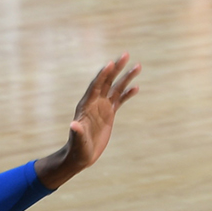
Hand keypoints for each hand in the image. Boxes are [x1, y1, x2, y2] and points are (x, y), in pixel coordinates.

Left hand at [36, 54, 140, 189]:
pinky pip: (120, 100)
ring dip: (126, 77)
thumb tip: (74, 125)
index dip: (102, 75)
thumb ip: (77, 133)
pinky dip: (128, 93)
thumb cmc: (77, 150)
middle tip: (126, 54)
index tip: (110, 63)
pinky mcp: (109, 114)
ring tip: (138, 66)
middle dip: (116, 68)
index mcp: (86, 106)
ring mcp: (102, 107)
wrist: (80, 156)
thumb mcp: (78, 142)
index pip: (95, 86)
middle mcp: (95, 103)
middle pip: (107, 81)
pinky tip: (136, 87)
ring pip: (116, 88)